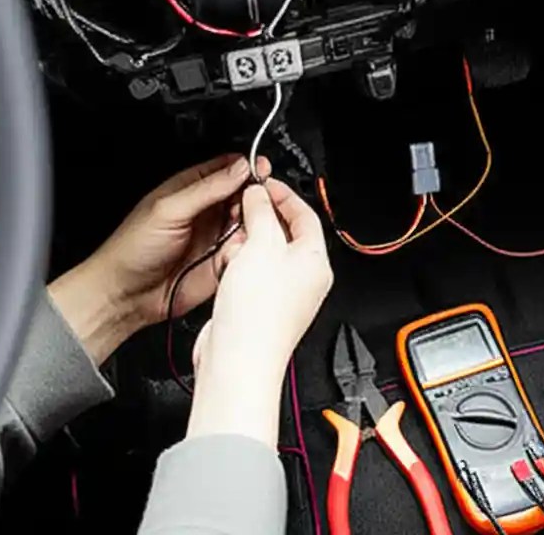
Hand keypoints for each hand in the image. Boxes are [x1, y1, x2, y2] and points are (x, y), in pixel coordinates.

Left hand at [48, 154, 268, 363]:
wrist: (126, 294)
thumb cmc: (132, 248)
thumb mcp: (168, 209)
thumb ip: (206, 189)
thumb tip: (239, 168)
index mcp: (191, 190)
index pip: (227, 170)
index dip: (247, 167)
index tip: (262, 169)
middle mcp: (207, 212)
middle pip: (245, 195)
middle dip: (258, 195)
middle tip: (264, 199)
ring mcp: (216, 237)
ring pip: (251, 222)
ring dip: (257, 222)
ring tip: (253, 224)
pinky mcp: (222, 263)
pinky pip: (247, 251)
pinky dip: (251, 248)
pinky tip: (242, 248)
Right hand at [187, 179, 332, 445]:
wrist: (237, 359)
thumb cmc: (257, 314)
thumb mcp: (260, 246)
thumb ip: (261, 213)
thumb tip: (259, 194)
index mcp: (315, 262)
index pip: (305, 215)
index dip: (283, 194)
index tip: (262, 183)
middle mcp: (304, 279)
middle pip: (283, 234)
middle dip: (259, 223)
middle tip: (242, 215)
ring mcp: (283, 295)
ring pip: (262, 254)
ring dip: (244, 247)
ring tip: (234, 253)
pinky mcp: (260, 308)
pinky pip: (249, 275)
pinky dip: (236, 268)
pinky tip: (227, 274)